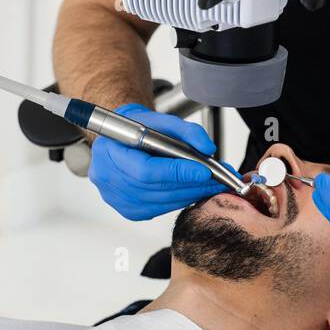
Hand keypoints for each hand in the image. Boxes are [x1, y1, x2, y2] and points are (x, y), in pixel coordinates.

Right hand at [89, 103, 235, 220]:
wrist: (120, 138)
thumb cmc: (137, 126)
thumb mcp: (161, 119)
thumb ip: (186, 130)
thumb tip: (207, 148)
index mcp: (109, 152)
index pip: (147, 171)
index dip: (177, 173)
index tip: (204, 171)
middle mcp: (109, 179)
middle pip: (157, 189)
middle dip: (193, 184)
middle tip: (220, 179)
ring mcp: (117, 199)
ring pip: (162, 202)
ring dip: (191, 194)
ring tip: (213, 185)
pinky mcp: (129, 211)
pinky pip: (161, 209)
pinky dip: (180, 200)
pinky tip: (194, 191)